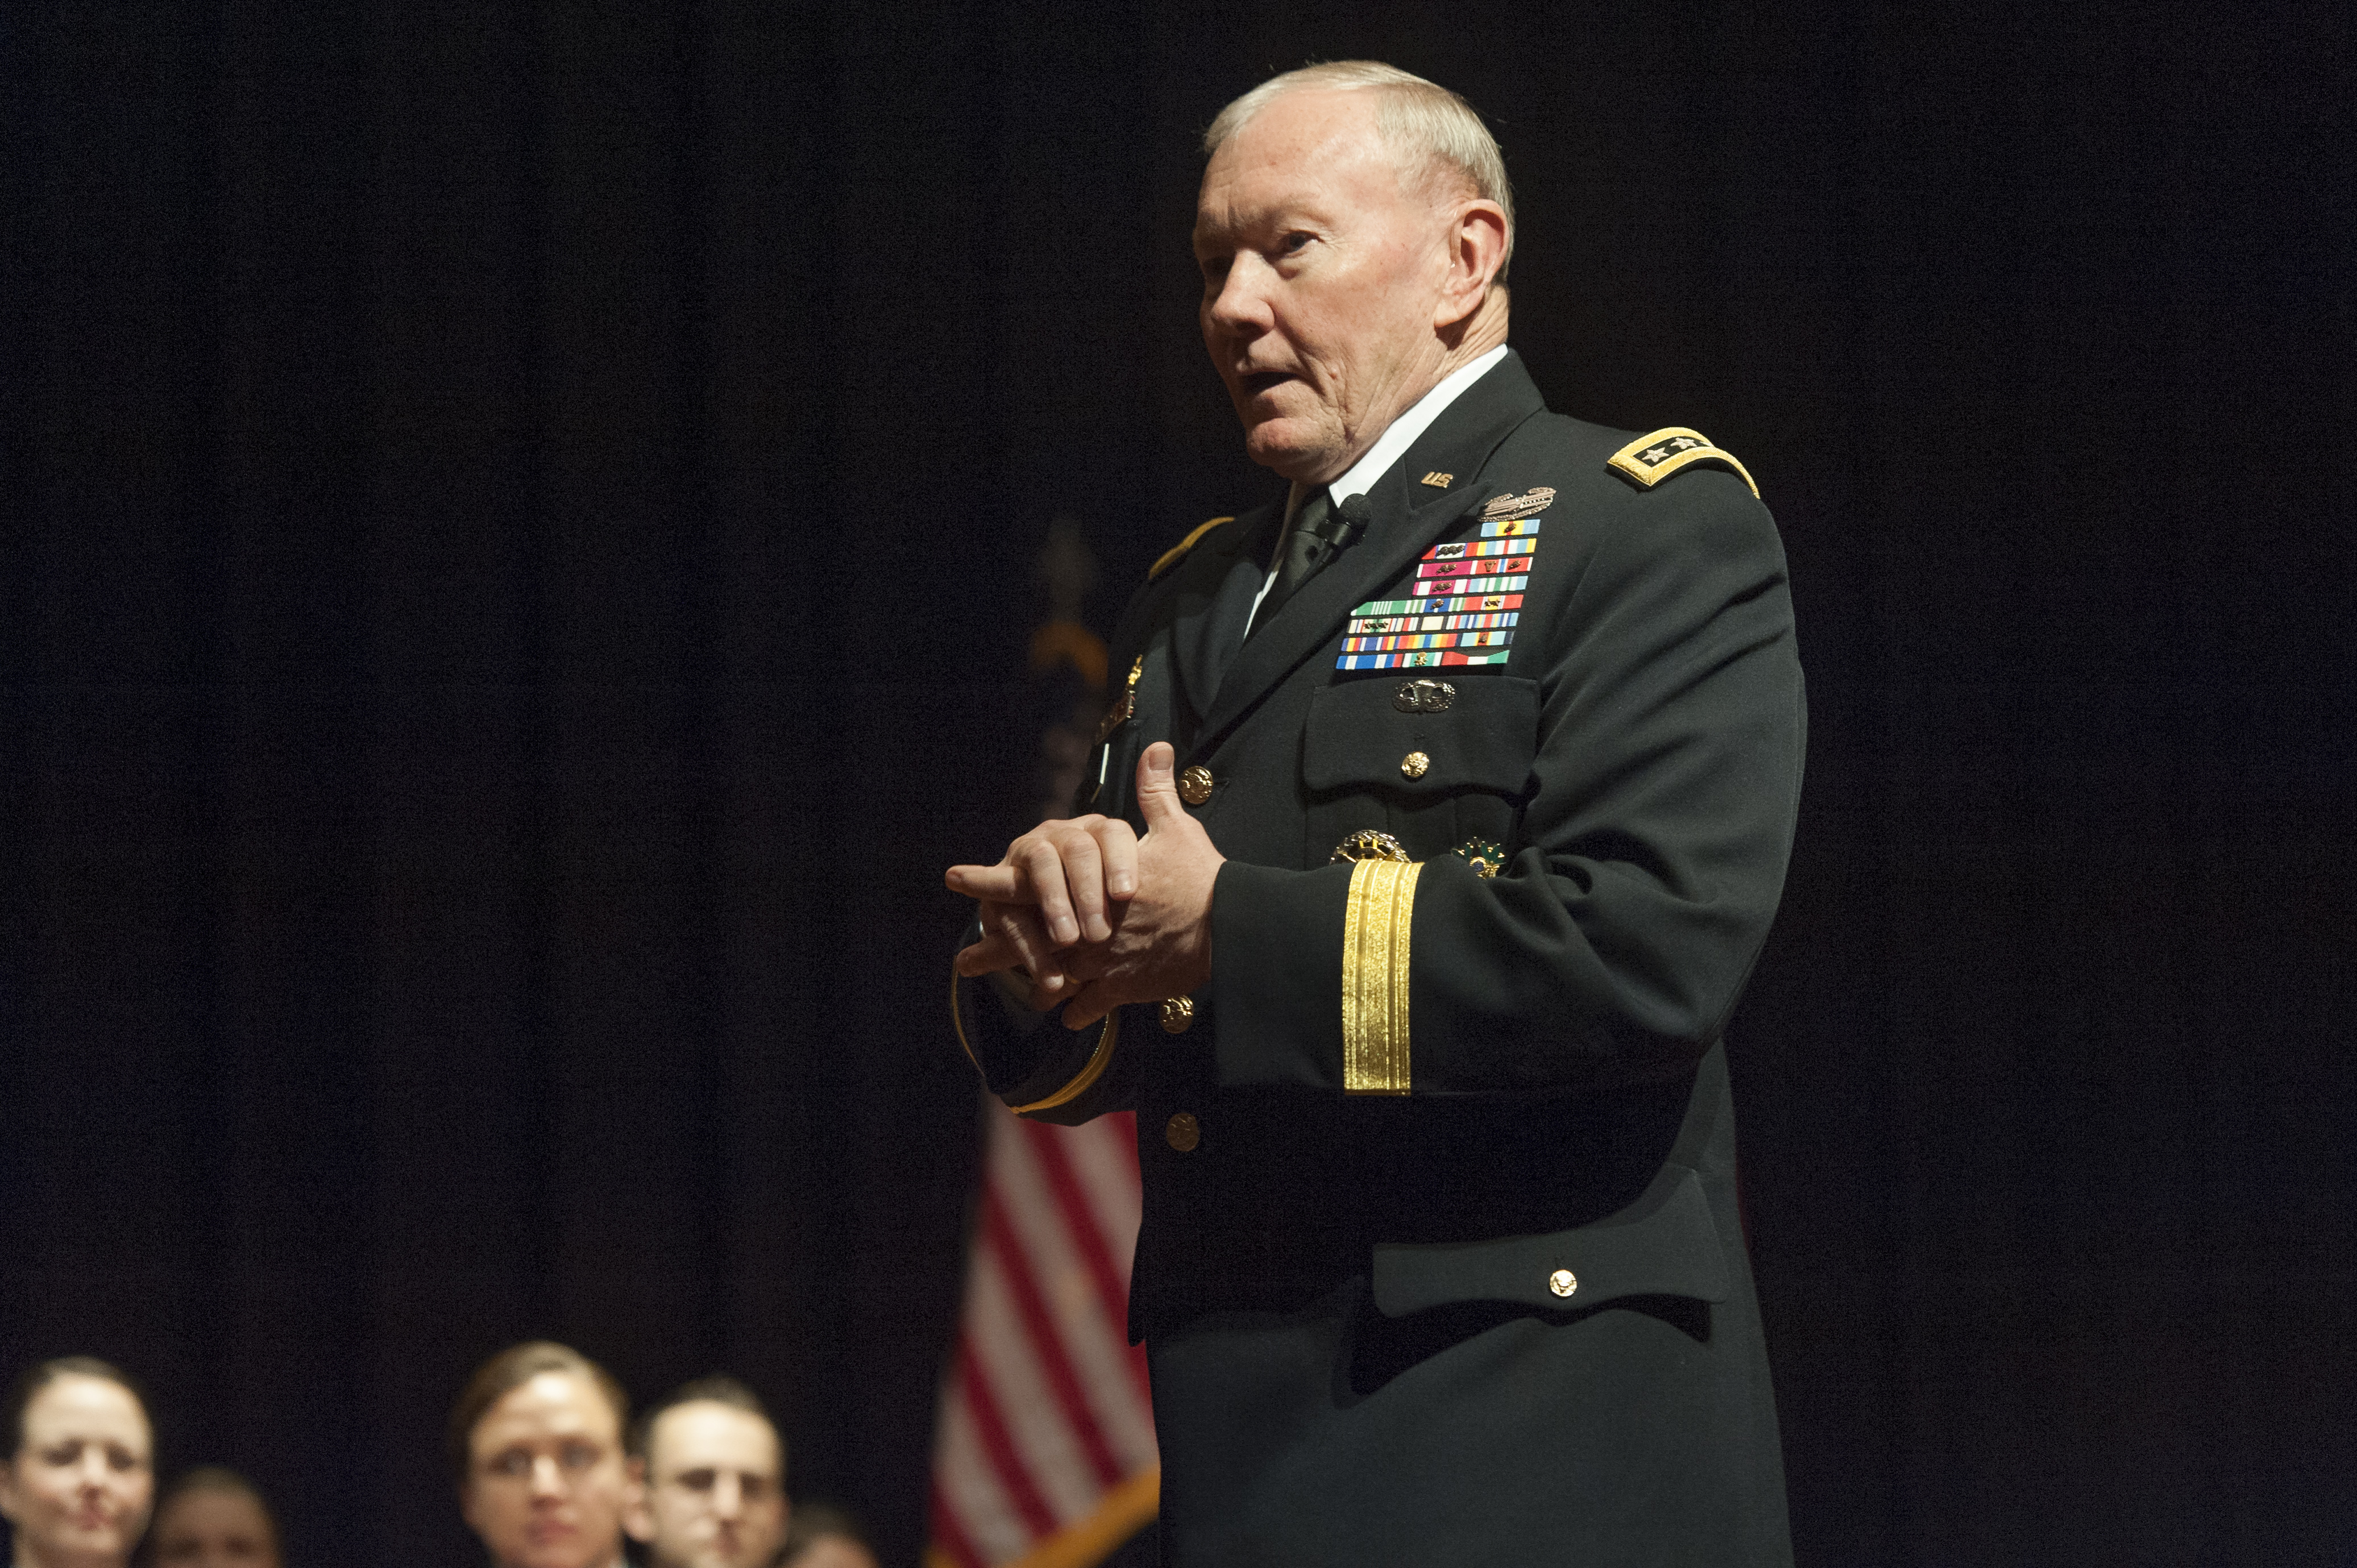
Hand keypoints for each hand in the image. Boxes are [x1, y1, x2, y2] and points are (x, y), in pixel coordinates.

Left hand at [948, 743, 1223, 1023]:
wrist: (1227, 931)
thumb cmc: (1200, 879)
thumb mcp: (1176, 830)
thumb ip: (1155, 793)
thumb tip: (1155, 750)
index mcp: (1087, 886)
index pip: (1026, 882)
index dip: (987, 881)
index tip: (954, 878)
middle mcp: (1084, 928)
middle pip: (1030, 942)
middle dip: (998, 951)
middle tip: (966, 961)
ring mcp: (1100, 963)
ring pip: (1055, 979)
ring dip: (1035, 985)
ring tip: (1014, 994)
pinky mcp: (1124, 988)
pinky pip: (1090, 1005)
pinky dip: (1077, 1010)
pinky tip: (1066, 1017)